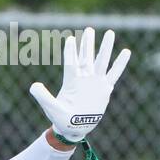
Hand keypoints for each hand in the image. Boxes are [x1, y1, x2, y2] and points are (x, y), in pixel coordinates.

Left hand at [29, 27, 130, 143]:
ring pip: (102, 61)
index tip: (70, 39)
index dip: (70, 52)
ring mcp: (95, 82)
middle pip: (87, 57)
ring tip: (110, 33)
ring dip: (105, 48)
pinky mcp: (105, 89)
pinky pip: (114, 74)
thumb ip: (43, 97)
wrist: (74, 130)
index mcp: (71, 82)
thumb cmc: (62, 119)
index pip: (71, 63)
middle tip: (89, 29)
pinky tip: (126, 51)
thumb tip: (33, 85)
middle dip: (87, 44)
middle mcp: (84, 78)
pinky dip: (120, 64)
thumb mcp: (52, 109)